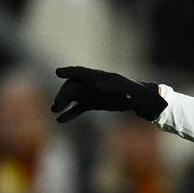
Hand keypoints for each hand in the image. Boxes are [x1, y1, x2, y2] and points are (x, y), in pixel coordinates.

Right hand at [51, 67, 166, 122]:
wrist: (138, 100)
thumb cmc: (135, 91)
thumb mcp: (127, 88)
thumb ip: (114, 86)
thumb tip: (98, 86)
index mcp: (99, 76)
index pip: (81, 72)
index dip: (70, 72)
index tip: (59, 72)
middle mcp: (91, 84)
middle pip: (72, 86)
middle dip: (63, 94)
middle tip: (56, 104)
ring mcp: (89, 93)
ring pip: (72, 97)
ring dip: (63, 103)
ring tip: (55, 110)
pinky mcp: (90, 104)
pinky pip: (77, 108)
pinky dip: (69, 114)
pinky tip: (60, 120)